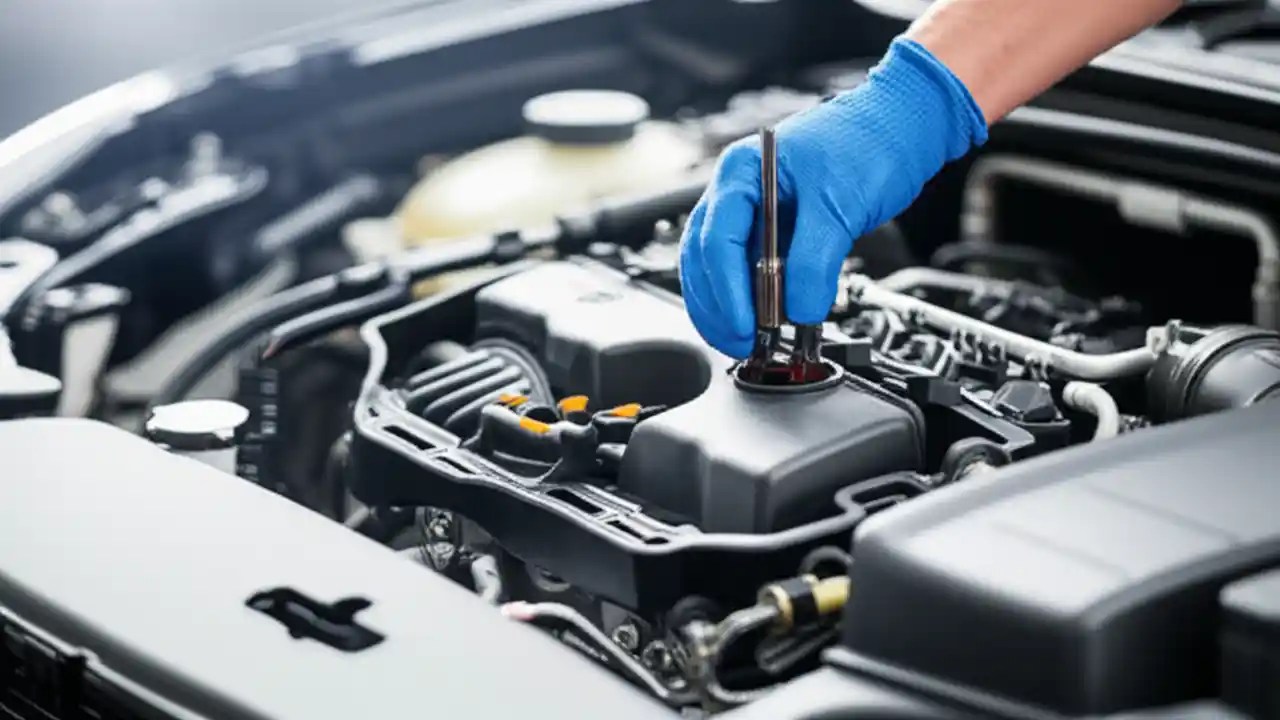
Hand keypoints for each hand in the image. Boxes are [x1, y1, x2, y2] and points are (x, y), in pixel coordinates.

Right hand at [679, 37, 988, 357]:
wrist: (902, 127)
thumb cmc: (869, 142)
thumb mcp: (839, 205)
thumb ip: (815, 261)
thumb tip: (800, 311)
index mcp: (742, 172)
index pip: (717, 240)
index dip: (727, 289)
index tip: (747, 324)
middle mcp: (737, 191)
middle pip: (704, 259)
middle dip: (718, 306)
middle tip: (741, 342)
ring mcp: (752, 212)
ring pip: (717, 268)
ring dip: (728, 307)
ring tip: (748, 340)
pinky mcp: (772, 231)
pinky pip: (748, 269)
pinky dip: (752, 298)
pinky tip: (764, 320)